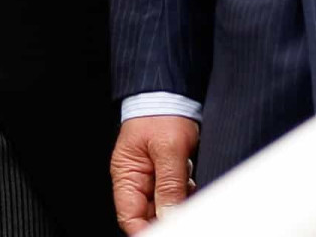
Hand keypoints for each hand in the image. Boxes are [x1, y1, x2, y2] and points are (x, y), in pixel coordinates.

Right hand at [111, 115, 199, 233]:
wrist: (171, 92)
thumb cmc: (162, 112)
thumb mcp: (169, 149)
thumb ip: (169, 186)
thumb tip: (169, 217)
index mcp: (126, 174)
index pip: (130, 217)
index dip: (147, 229)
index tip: (170, 228)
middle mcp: (135, 179)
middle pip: (149, 214)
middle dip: (168, 212)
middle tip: (184, 203)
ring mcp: (151, 176)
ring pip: (165, 205)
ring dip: (179, 201)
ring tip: (186, 182)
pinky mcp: (166, 172)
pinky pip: (175, 193)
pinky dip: (184, 192)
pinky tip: (190, 180)